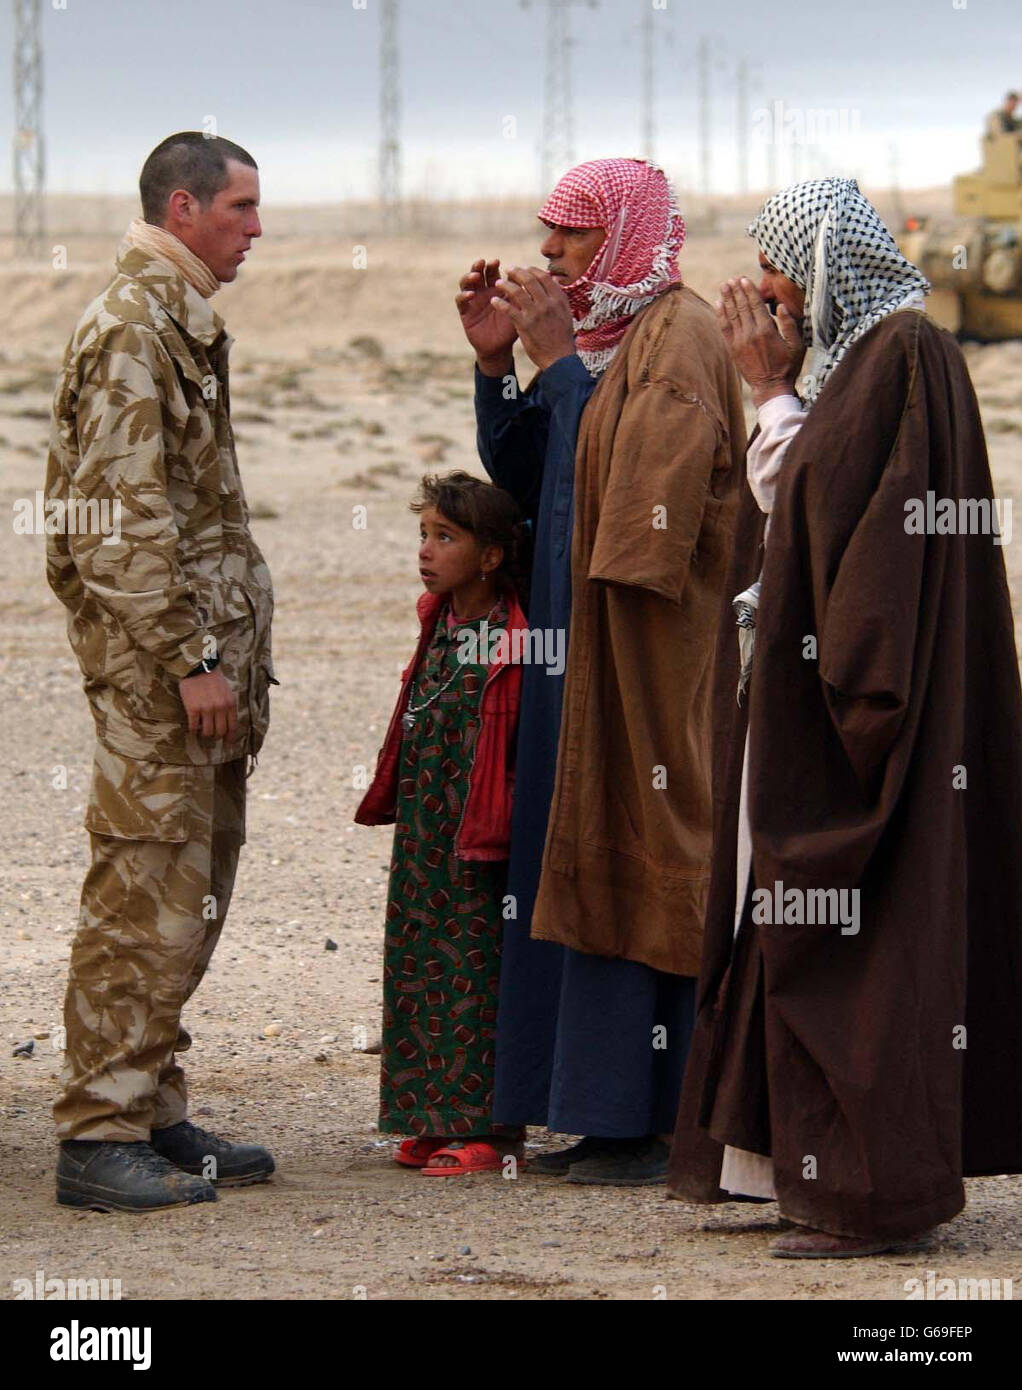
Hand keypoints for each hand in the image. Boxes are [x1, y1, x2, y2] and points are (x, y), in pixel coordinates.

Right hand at [179, 669, 237, 740]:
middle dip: (216, 737)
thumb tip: (227, 724)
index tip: (227, 744)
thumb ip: (228, 707)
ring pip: (207, 732)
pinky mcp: (193, 709)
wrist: (198, 667)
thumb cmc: (213, 680)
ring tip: (201, 729)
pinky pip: (194, 727)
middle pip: (220, 732)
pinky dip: (194, 730)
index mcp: (230, 704)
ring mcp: (207, 709)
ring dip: (204, 734)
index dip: (230, 738)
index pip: (232, 727)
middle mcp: (220, 708)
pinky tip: (193, 727)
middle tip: (212, 735)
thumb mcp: (227, 692)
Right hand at [456, 258, 517, 374]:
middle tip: (483, 263)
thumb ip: (521, 294)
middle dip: (479, 266)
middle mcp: (482, 292)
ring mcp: (472, 301)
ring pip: (466, 283)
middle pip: (477, 273)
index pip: (492, 271)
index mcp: (495, 288)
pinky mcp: (465, 312)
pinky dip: (463, 295)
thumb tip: (534, 277)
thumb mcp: (517, 309)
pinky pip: (460, 301)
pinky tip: (471, 294)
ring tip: (476, 276)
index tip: (497, 262)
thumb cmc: (511, 328)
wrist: (500, 348)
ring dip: (469, 277)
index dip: (492, 265)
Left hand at [491, 267, 576, 372]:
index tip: (524, 269)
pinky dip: (500, 303)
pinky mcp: (525, 325)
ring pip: (517, 291)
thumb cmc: (562, 337)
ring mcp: (536, 314)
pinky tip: (494, 301)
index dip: (531, 270)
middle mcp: (547, 303)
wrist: (559, 359)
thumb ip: (558, 296)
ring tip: (497, 283)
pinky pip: (509, 309)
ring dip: (505, 285)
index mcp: (558, 299)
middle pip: (529, 280)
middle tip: (507, 269)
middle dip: (516, 272)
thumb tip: (553, 280)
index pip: (543, 277)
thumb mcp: (565, 314)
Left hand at [717, 277, 803, 407]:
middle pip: (741, 307)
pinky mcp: (733, 350)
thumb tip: (781, 306)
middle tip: (731, 279)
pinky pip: (725, 329)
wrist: (771, 388)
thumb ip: (790, 324)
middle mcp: (750, 334)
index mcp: (766, 330)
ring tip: (724, 286)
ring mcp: (739, 342)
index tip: (743, 279)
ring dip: (727, 299)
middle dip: (736, 291)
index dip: (749, 290)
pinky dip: (721, 315)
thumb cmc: (788, 366)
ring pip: (731, 315)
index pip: (755, 304)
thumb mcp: (797, 345)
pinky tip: (719, 304)